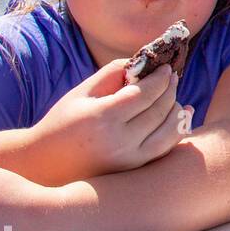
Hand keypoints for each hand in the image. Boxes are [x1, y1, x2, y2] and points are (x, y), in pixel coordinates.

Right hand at [28, 59, 193, 179]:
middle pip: (160, 110)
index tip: (166, 68)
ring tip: (173, 95)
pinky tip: (183, 115)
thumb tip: (143, 61)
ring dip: (177, 109)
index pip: (145, 94)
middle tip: (173, 77)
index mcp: (103, 118)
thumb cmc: (63, 122)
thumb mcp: (81, 93)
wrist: (46, 164)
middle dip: (170, 90)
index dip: (160, 78)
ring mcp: (130, 159)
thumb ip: (112, 73)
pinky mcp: (135, 169)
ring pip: (170, 130)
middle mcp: (120, 141)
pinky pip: (166, 147)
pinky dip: (178, 129)